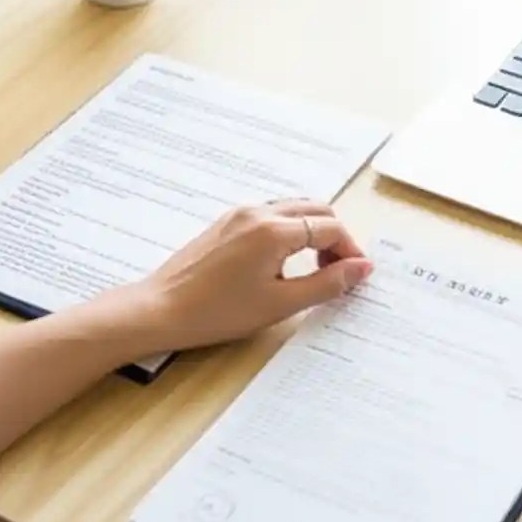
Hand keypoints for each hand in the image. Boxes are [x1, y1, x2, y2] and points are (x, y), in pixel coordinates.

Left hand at [105, 201, 371, 355]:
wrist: (160, 310)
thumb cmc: (216, 312)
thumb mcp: (280, 304)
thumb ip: (326, 284)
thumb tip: (361, 268)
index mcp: (274, 230)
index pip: (330, 228)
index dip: (350, 251)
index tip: (356, 276)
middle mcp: (258, 212)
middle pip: (316, 210)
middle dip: (335, 237)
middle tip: (338, 272)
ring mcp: (239, 215)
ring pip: (293, 209)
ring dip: (313, 231)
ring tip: (314, 268)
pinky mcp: (226, 223)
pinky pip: (271, 215)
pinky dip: (290, 230)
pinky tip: (285, 262)